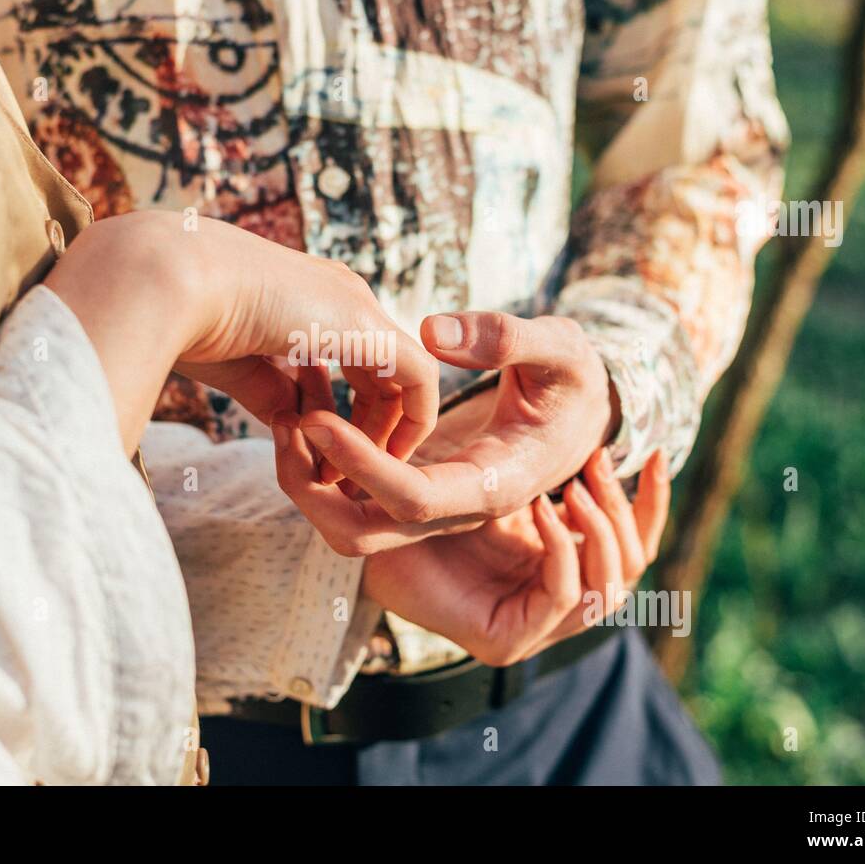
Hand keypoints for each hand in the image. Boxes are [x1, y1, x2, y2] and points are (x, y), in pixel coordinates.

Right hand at [45, 211, 439, 455]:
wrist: (170, 283)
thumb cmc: (181, 322)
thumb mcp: (236, 364)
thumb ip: (270, 389)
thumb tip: (292, 423)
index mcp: (302, 298)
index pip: (341, 358)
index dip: (336, 411)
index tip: (318, 452)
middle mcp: (336, 296)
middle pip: (377, 371)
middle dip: (367, 428)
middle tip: (344, 476)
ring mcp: (355, 305)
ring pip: (404, 377)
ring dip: (385, 432)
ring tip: (357, 477)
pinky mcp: (368, 324)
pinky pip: (419, 380)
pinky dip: (410, 421)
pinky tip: (385, 459)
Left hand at [275, 311, 619, 552]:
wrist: (581, 414)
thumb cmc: (574, 381)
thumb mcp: (561, 349)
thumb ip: (506, 338)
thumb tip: (431, 332)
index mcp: (494, 484)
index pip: (413, 499)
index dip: (362, 463)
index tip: (316, 418)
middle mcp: (455, 510)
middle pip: (362, 531)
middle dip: (312, 488)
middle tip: (283, 419)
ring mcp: (430, 504)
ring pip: (347, 519)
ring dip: (308, 475)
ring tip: (288, 404)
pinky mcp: (412, 487)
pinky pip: (353, 492)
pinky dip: (323, 458)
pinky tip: (309, 401)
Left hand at [358, 448, 669, 666]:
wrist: (365, 531)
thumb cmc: (427, 505)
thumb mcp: (507, 482)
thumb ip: (554, 477)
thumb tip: (608, 445)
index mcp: (560, 565)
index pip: (632, 547)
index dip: (651, 504)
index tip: (660, 454)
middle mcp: (552, 600)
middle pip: (630, 569)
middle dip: (622, 511)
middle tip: (599, 462)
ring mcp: (532, 628)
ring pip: (607, 590)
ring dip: (601, 533)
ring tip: (580, 484)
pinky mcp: (506, 643)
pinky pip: (562, 597)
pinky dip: (563, 552)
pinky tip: (546, 510)